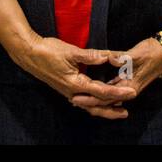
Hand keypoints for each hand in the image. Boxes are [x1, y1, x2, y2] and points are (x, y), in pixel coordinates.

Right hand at [13, 35, 136, 113]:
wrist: (29, 54)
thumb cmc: (49, 51)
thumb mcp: (71, 51)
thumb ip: (91, 56)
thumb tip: (109, 56)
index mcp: (76, 84)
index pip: (102, 91)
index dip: (118, 92)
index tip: (131, 92)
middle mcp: (73, 92)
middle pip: (97, 105)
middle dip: (113, 109)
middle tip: (128, 110)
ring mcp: (69, 92)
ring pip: (90, 106)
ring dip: (104, 109)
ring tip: (118, 110)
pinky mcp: (66, 89)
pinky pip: (84, 101)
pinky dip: (94, 103)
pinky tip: (100, 101)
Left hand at [70, 38, 161, 117]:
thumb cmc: (151, 52)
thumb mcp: (136, 54)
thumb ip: (122, 58)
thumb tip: (110, 59)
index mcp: (130, 86)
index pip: (107, 96)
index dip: (91, 98)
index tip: (77, 97)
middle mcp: (129, 89)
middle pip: (106, 100)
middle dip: (90, 101)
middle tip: (73, 100)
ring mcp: (128, 86)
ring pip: (109, 97)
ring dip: (95, 98)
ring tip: (79, 98)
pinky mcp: (126, 81)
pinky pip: (112, 90)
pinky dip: (102, 92)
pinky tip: (93, 90)